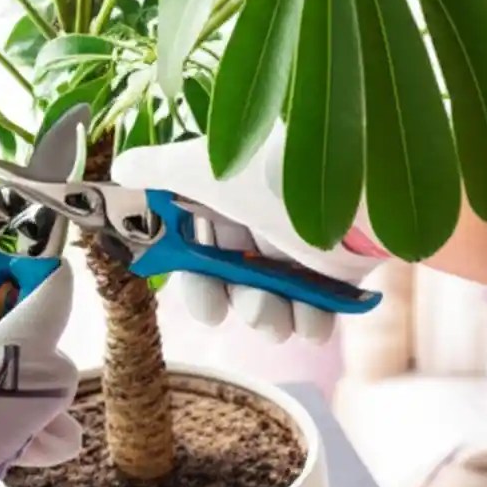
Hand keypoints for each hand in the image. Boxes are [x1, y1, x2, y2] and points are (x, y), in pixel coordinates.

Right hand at [112, 127, 386, 342]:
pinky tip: (315, 320)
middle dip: (235, 303)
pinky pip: (317, 303)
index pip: (197, 247)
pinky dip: (313, 318)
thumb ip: (156, 171)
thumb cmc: (278, 176)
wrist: (367, 196)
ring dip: (271, 316)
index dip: (197, 282)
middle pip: (232, 278)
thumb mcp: (203, 168)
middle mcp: (260, 218)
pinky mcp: (339, 264)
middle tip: (244, 313)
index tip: (207, 310)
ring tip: (283, 317)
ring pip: (272, 296)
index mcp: (227, 194)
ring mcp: (301, 242)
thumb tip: (120, 166)